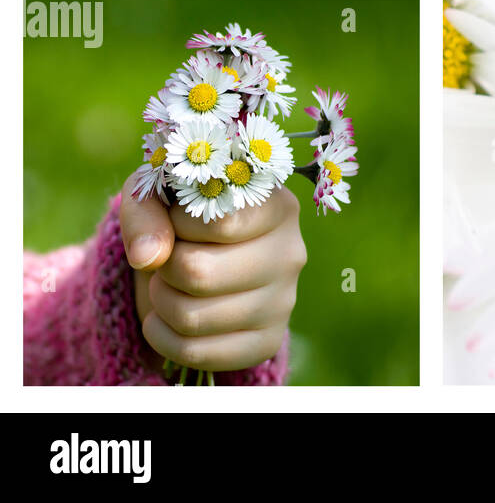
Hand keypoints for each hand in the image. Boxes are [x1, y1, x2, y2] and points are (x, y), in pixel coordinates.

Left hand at [120, 175, 306, 373]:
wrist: (208, 258)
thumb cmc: (184, 217)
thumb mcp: (159, 196)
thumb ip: (147, 213)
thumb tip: (148, 257)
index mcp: (278, 207)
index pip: (219, 222)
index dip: (178, 225)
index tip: (178, 220)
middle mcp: (291, 253)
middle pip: (199, 273)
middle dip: (164, 268)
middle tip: (167, 259)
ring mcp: (283, 301)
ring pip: (192, 317)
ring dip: (160, 301)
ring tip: (168, 284)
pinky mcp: (267, 342)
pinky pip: (194, 353)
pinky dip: (162, 337)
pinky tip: (166, 318)